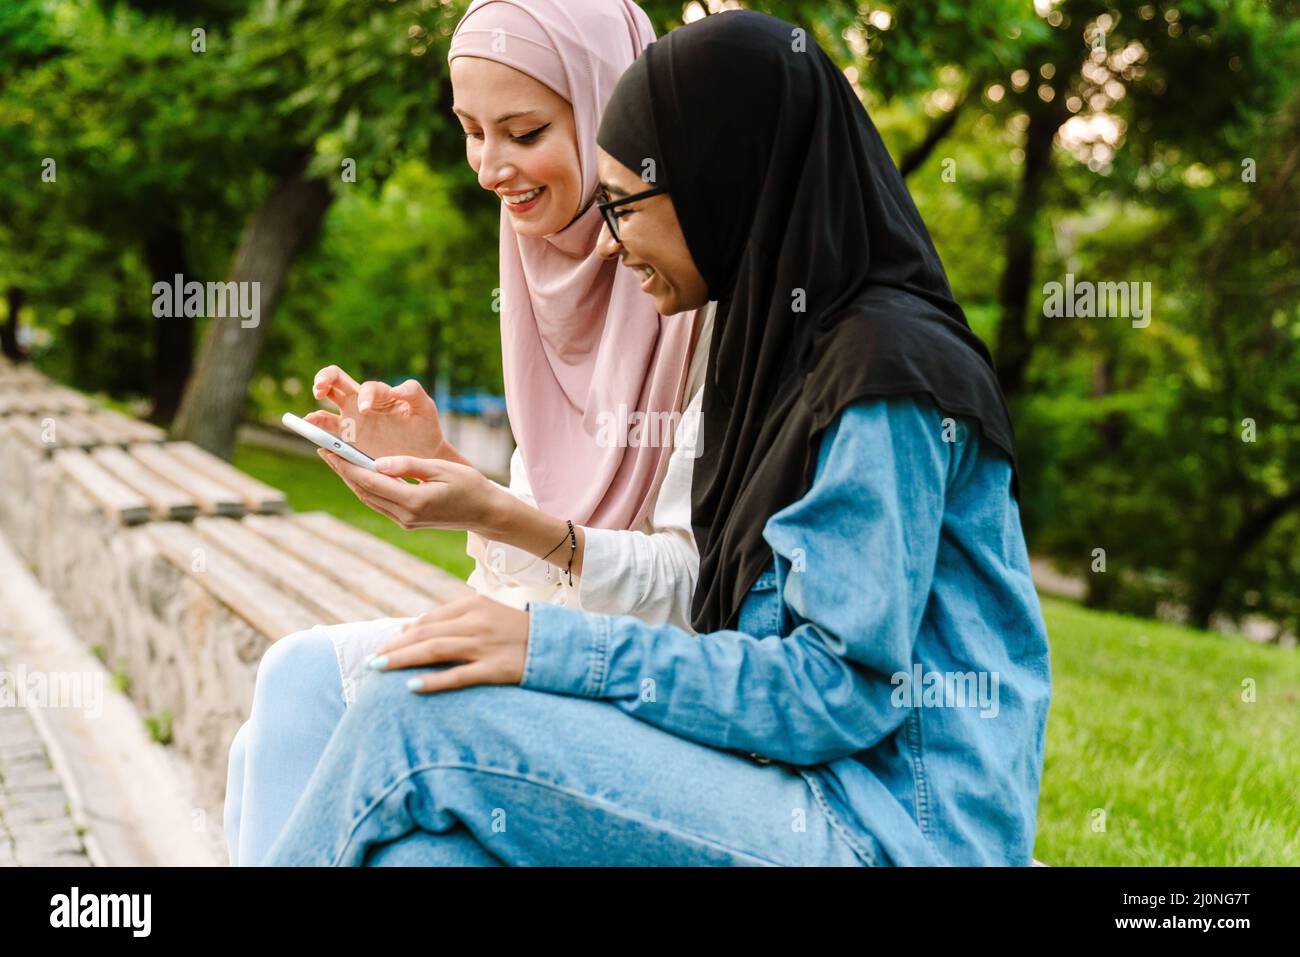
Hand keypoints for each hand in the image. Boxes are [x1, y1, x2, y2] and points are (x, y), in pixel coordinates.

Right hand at [307, 365, 445, 461]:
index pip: (366, 387)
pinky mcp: (347, 439)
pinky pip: (326, 431)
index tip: (365, 410)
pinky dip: (315, 429)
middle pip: (336, 381)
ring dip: (316, 409)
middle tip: (320, 389)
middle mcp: (361, 403)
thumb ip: (413, 392)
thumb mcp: (426, 408)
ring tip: (310, 419)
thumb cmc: (425, 428)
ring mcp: (352, 421)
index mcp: (381, 394)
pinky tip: (310, 430)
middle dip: (324, 379)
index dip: (363, 395)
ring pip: (326, 407)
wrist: (423, 456)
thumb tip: (395, 388)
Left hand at [319, 449, 501, 531]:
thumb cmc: (469, 485)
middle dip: (342, 470)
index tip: (328, 448)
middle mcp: (405, 516)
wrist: (486, 513)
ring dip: (351, 480)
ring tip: (337, 460)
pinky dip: (366, 488)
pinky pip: (379, 503)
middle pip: (364, 491)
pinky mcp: (408, 521)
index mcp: (413, 501)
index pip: (369, 481)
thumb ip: (407, 465)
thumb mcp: (441, 468)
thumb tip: (376, 462)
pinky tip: (359, 474)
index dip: (346, 465)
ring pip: (369, 499)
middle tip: (324, 449)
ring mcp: (405, 522)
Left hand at [366, 594, 529, 691]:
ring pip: (435, 651)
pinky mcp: (496, 669)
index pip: (430, 620)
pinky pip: (459, 676)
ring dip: (402, 659)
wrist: (560, 645)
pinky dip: (434, 680)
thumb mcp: (487, 615)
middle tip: (370, 662)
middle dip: (394, 647)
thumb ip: (450, 619)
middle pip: (426, 634)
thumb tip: (409, 628)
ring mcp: (486, 645)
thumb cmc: (519, 632)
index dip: (403, 634)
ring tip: (378, 669)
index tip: (383, 647)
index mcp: (474, 605)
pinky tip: (411, 686)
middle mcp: (477, 622)